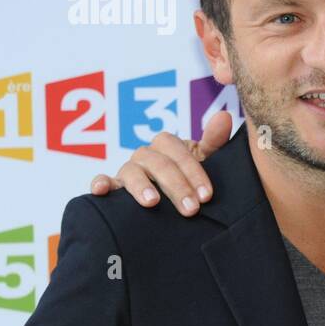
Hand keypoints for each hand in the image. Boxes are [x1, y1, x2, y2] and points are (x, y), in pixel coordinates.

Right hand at [89, 110, 230, 215]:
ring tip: (153, 202)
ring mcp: (128, 170)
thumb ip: (214, 142)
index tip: (207, 195)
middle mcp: (146, 155)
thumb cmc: (189, 180)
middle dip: (176, 185)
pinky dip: (99, 183)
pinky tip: (101, 190)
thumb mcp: (204, 162)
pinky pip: (101, 181)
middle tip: (191, 209)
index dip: (193, 171)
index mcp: (167, 147)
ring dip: (141, 185)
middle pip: (158, 163)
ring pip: (131, 171)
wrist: (173, 206)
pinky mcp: (112, 187)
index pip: (178, 151)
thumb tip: (224, 116)